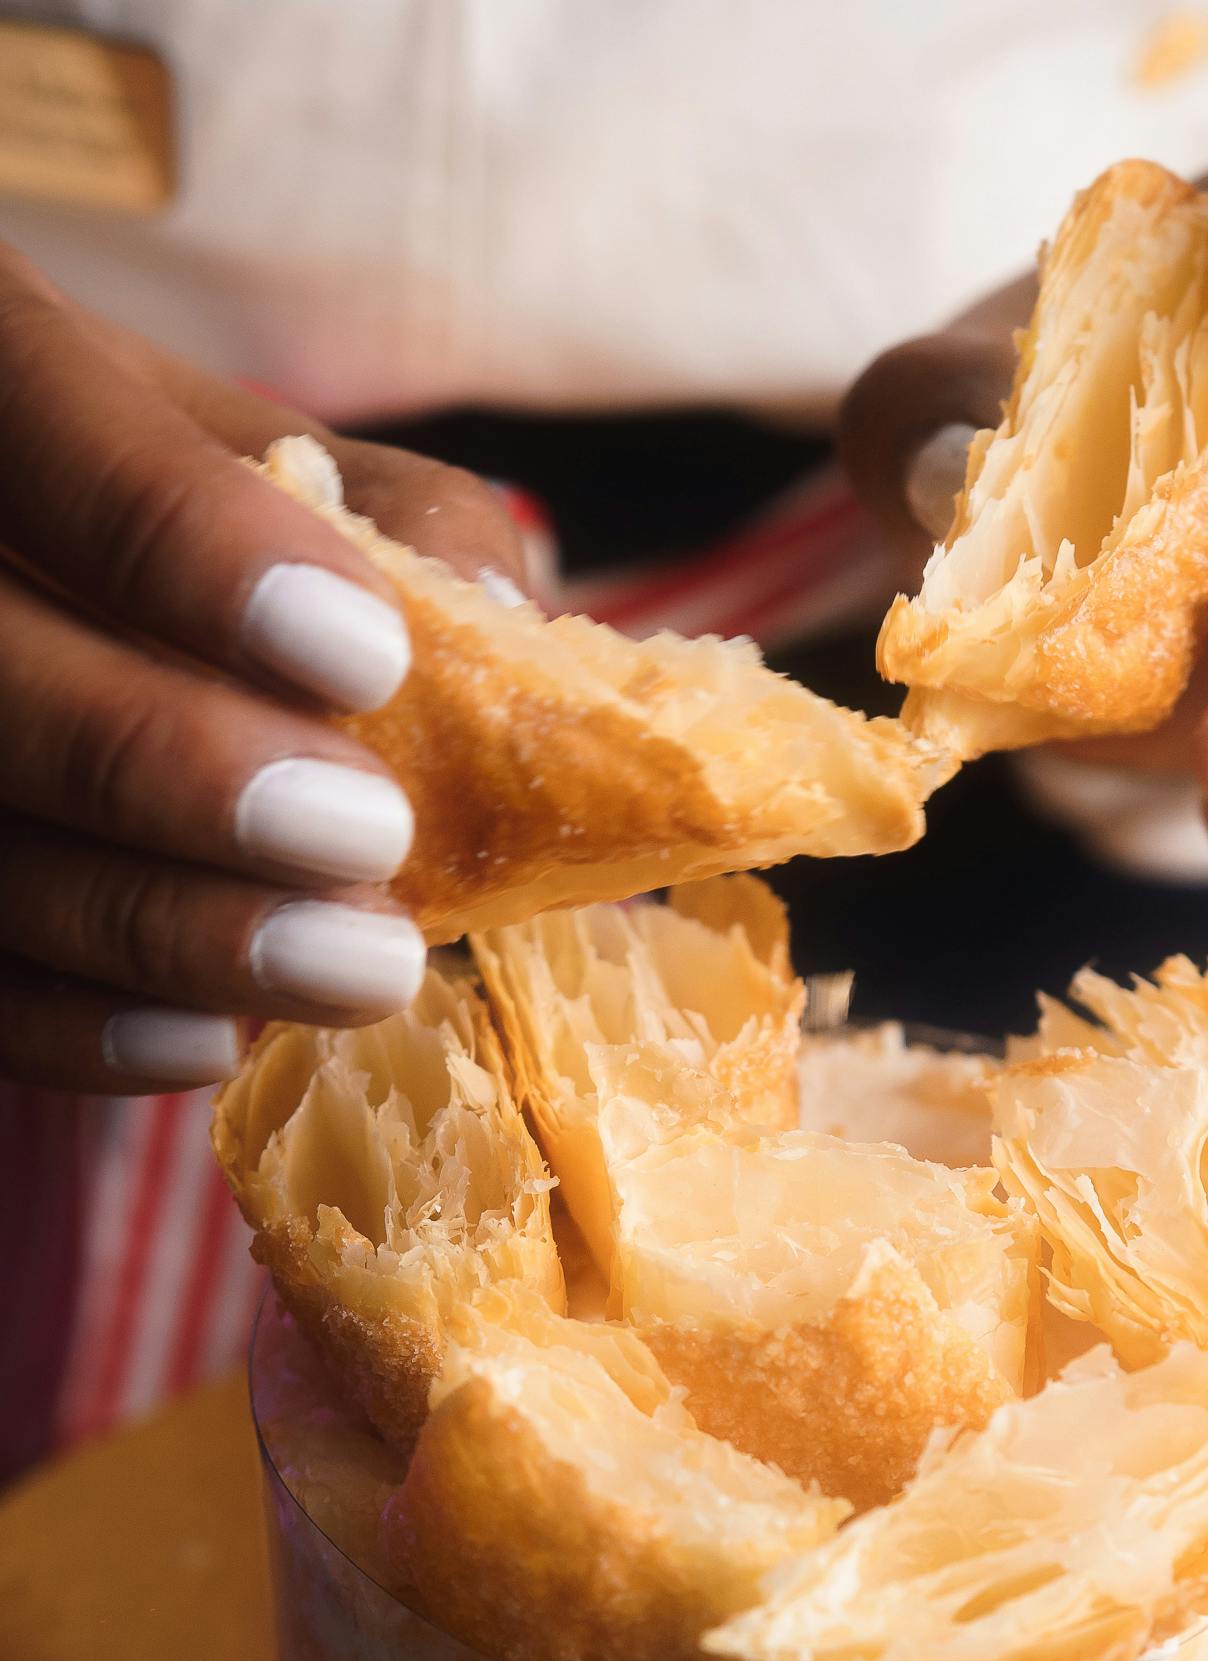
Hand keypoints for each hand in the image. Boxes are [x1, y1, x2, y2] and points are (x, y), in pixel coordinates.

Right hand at [0, 248, 532, 1090]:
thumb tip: (499, 631)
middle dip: (178, 767)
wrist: (59, 598)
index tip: (365, 654)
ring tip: (352, 970)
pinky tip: (211, 1038)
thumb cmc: (194, 521)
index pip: (39, 413)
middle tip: (372, 839)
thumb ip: (400, 521)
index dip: (187, 541)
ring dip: (159, 926)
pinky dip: (75, 1024)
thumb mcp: (284, 467)